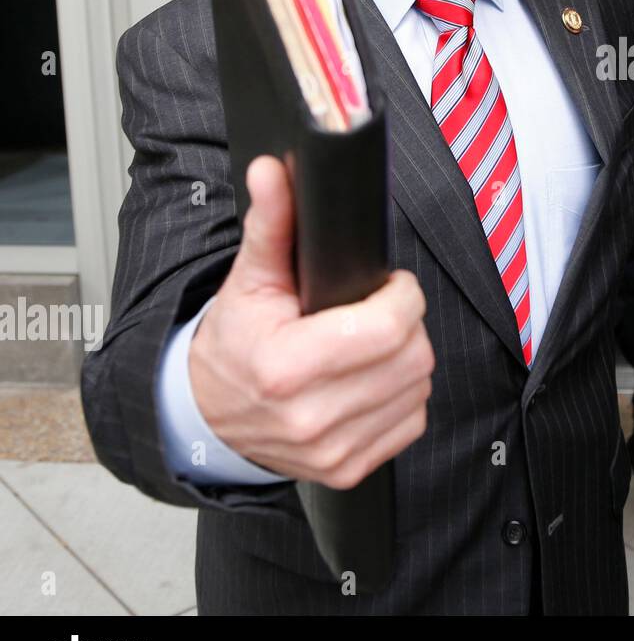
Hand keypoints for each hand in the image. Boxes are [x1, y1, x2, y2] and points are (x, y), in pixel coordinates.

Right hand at [190, 156, 434, 489]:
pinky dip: (402, 395)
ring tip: (371, 343)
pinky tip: (371, 379)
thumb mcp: (249, 280)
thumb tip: (272, 172)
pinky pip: (412, 420)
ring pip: (419, 387)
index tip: (388, 285)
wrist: (207, 415)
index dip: (401, 295)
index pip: (387, 327)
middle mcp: (311, 417)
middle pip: (413, 356)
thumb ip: (271, 224)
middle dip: (405, 324)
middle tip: (378, 311)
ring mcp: (333, 450)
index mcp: (287, 368)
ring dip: (406, 358)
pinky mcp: (349, 469)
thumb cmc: (234, 344)